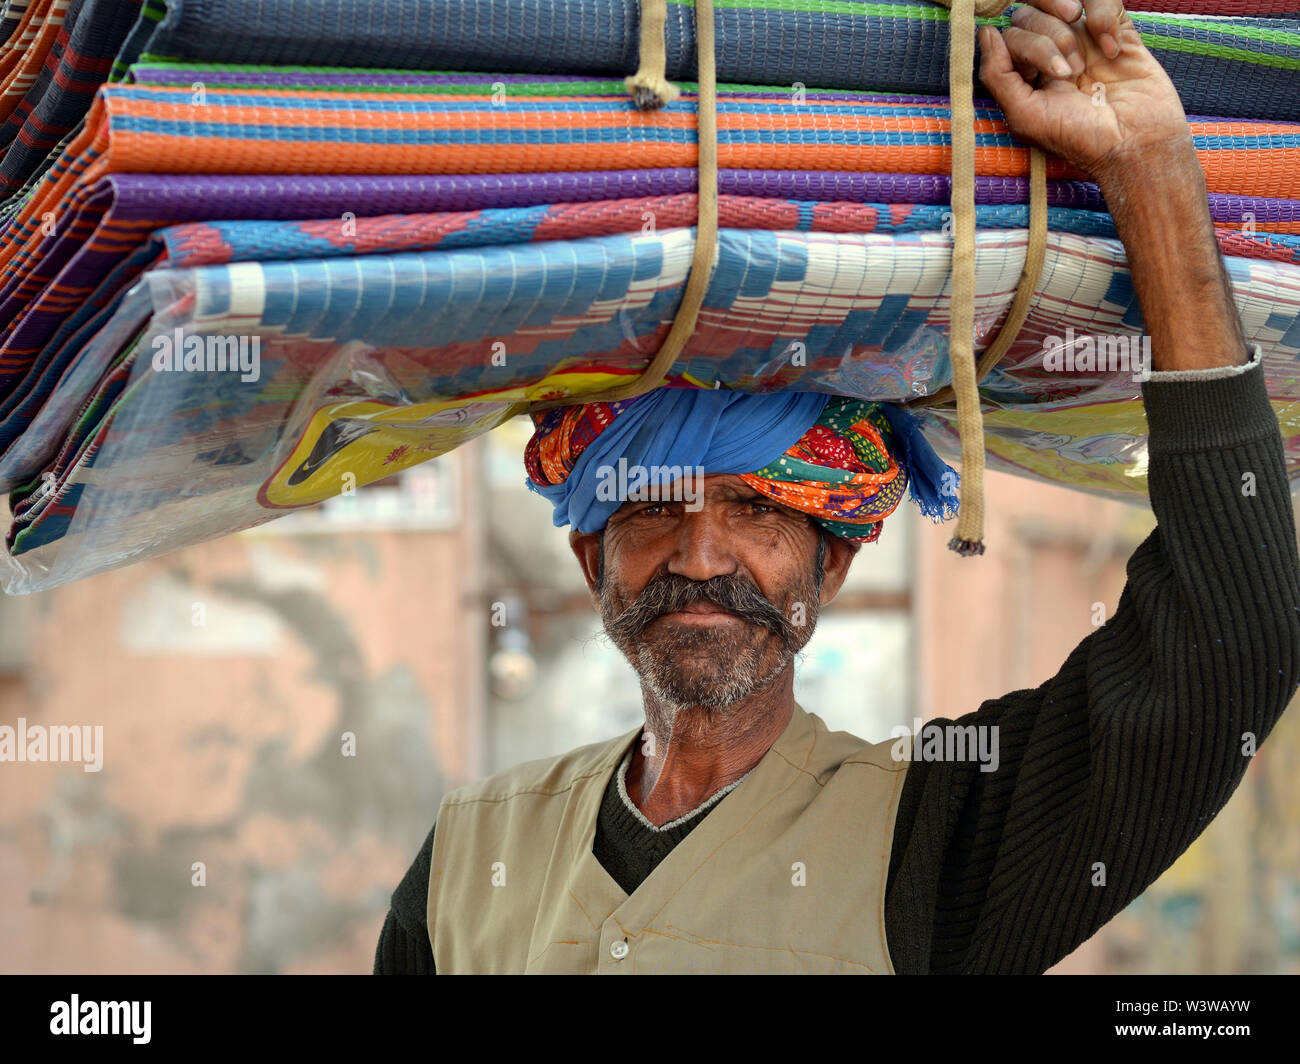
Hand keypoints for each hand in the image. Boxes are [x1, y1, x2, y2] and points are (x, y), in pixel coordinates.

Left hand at [978, 0, 1194, 186]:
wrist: (1135, 143)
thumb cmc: (1078, 138)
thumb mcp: (1024, 115)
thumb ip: (997, 75)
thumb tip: (986, 33)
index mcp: (1024, 74)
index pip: (1009, 35)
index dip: (1026, 45)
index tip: (1054, 76)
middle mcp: (1050, 53)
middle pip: (1028, 15)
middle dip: (1047, 39)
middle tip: (1071, 72)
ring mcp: (1081, 39)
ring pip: (1061, 4)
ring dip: (1069, 31)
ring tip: (1086, 64)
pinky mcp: (1115, 29)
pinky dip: (1103, 16)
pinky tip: (1112, 49)